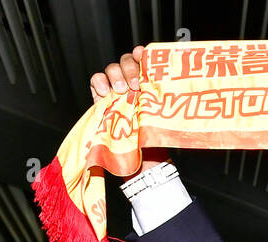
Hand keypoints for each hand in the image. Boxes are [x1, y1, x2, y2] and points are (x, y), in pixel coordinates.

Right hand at [90, 46, 170, 179]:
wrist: (140, 160)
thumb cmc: (153, 139)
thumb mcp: (160, 117)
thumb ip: (160, 99)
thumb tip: (170, 86)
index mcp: (147, 83)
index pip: (143, 60)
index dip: (142, 54)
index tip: (142, 55)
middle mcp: (131, 83)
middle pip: (126, 61)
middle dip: (129, 69)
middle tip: (134, 86)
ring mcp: (115, 89)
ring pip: (112, 69)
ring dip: (116, 75)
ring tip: (121, 91)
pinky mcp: (100, 98)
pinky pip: (96, 80)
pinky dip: (99, 82)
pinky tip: (105, 92)